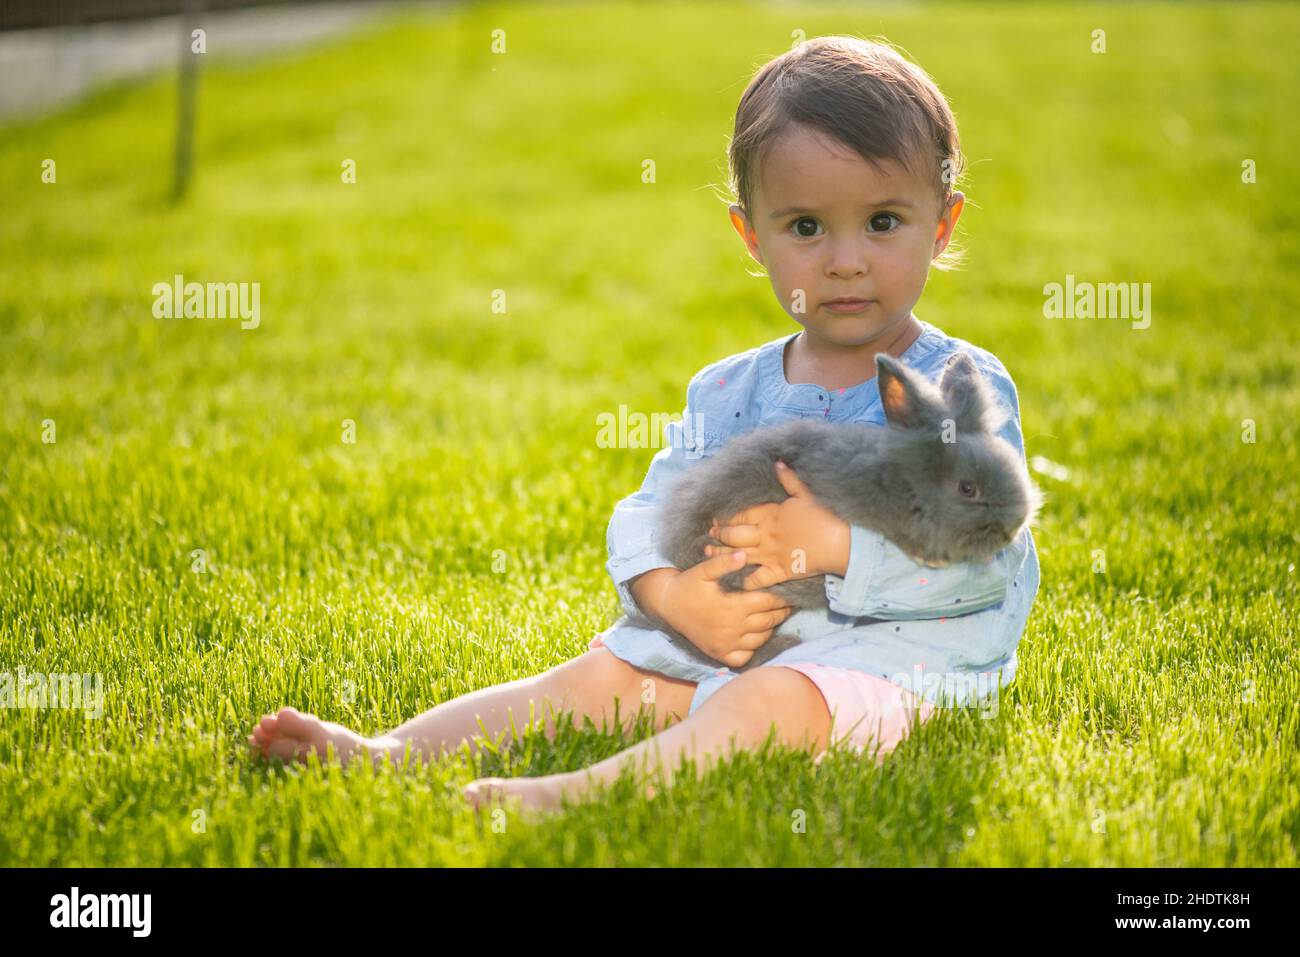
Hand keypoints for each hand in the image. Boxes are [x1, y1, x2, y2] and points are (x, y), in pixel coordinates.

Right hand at [657, 550, 795, 667]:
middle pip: (769, 621)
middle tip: (789, 604)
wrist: (667, 605)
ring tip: (776, 616)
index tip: (790, 591)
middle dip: (782, 612)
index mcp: (733, 606)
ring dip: (771, 628)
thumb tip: (744, 554)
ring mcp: (727, 644)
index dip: (783, 597)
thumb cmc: (688, 584)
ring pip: (761, 639)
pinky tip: (755, 636)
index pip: (769, 603)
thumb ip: (725, 562)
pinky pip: (745, 656)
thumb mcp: (704, 570)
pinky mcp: (720, 654)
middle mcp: (733, 628)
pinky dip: (754, 648)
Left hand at [704, 460, 851, 589]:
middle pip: (735, 536)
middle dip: (720, 535)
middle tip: (710, 536)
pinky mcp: (779, 572)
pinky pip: (756, 579)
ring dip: (722, 556)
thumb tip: (777, 463)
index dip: (726, 517)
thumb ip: (789, 480)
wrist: (840, 542)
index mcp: (770, 515)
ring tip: (708, 555)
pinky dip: (743, 581)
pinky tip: (732, 581)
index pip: (741, 515)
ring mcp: (770, 555)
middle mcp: (766, 535)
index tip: (715, 519)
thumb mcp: (806, 494)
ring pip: (739, 556)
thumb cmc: (825, 516)